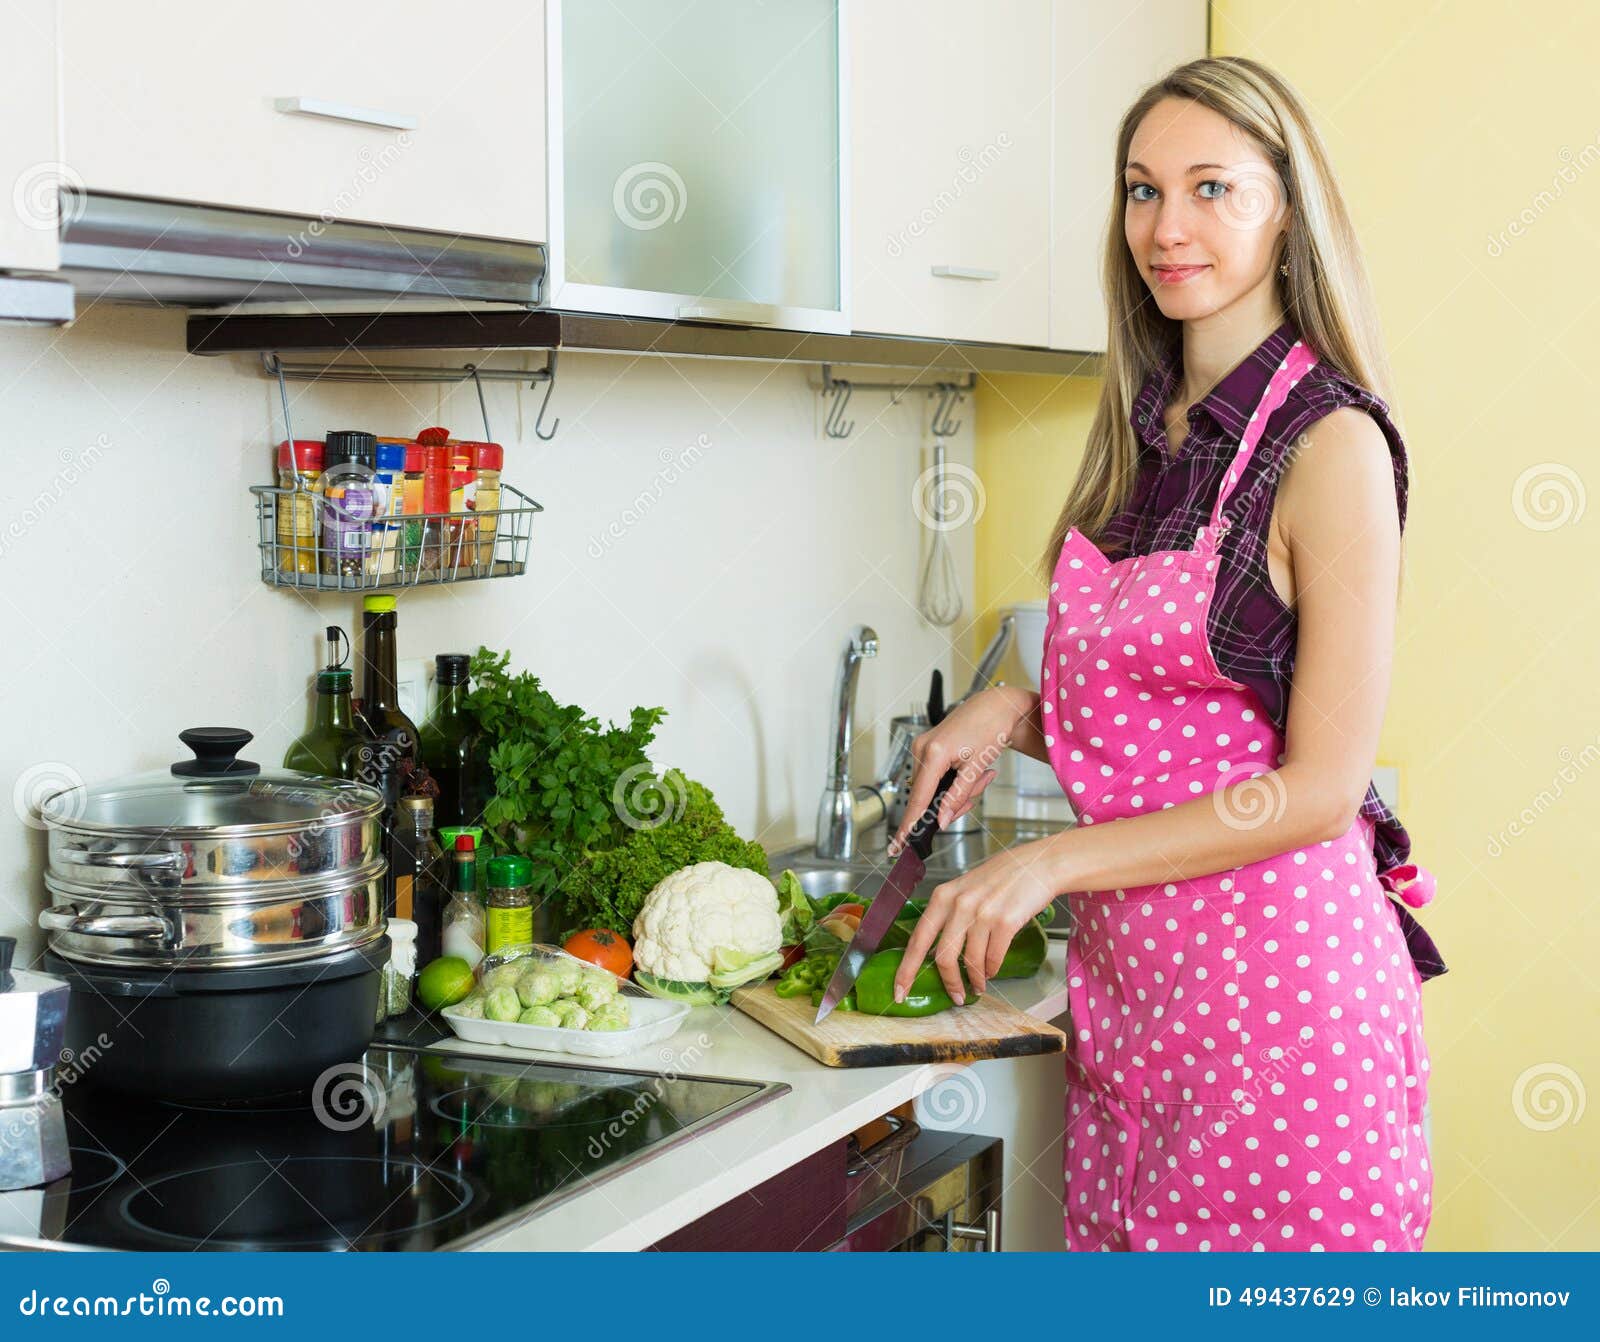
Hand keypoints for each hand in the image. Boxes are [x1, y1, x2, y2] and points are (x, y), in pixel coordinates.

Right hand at [887, 686, 1034, 855]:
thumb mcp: (977, 767)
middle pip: (927, 796)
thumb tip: (940, 819)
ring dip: (956, 791)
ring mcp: (922, 747)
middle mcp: (922, 749)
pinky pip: (935, 777)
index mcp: (933, 753)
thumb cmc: (990, 729)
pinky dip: (952, 782)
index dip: (909, 824)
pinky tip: (971, 772)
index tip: (898, 844)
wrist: (995, 706)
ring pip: (933, 788)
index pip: (918, 798)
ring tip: (980, 776)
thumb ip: (957, 796)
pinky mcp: (927, 748)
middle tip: (974, 794)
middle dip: (951, 803)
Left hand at [892, 836, 1063, 1002]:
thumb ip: (949, 916)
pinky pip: (993, 958)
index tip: (900, 991)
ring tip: (979, 986)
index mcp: (943, 896)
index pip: (917, 939)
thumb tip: (936, 952)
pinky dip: (991, 970)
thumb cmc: (1002, 877)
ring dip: (975, 980)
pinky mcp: (1005, 922)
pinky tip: (992, 971)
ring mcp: (982, 913)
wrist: (1038, 865)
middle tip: (955, 997)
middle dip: (949, 983)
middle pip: (943, 957)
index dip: (907, 970)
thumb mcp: (965, 890)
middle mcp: (959, 904)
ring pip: (970, 961)